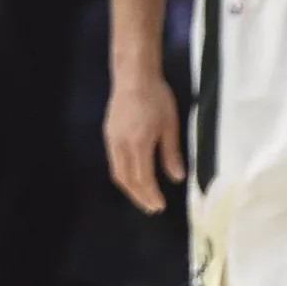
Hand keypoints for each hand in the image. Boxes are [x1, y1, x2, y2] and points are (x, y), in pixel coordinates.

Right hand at [104, 73, 184, 213]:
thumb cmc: (156, 98)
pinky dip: (124, 175)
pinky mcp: (109, 134)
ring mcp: (112, 139)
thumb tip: (177, 178)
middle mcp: (120, 145)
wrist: (133, 76)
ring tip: (143, 197)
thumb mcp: (170, 126)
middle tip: (152, 209)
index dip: (151, 195)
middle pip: (126, 179)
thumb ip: (171, 154)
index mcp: (138, 144)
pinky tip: (134, 176)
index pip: (142, 178)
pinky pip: (114, 161)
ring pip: (117, 171)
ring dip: (129, 188)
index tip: (160, 207)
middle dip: (138, 196)